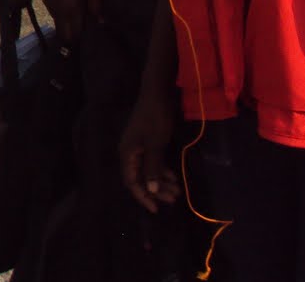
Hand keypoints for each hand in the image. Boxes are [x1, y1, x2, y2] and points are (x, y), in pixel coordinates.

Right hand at [41, 0, 100, 42]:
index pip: (74, 35)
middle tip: (83, 33)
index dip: (81, 41)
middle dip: (72, 37)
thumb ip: (96, 6)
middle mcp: (58, 11)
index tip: (89, 42)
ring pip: (58, 23)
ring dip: (67, 25)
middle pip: (63, 33)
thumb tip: (100, 22)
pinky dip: (62, 15)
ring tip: (78, 17)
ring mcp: (49, 4)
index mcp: (71, 10)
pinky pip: (54, 13)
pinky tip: (69, 4)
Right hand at [119, 84, 179, 213]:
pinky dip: (162, 171)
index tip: (156, 209)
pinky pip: (153, 162)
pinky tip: (174, 177)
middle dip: (156, 191)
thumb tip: (151, 191)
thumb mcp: (155, 145)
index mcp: (127, 153)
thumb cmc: (155, 119)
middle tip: (174, 200)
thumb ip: (152, 168)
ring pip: (148, 171)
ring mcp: (139, 147)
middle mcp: (130, 152)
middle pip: (140, 178)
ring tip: (177, 191)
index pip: (131, 181)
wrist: (157, 94)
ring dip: (161, 182)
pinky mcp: (147, 142)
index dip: (143, 196)